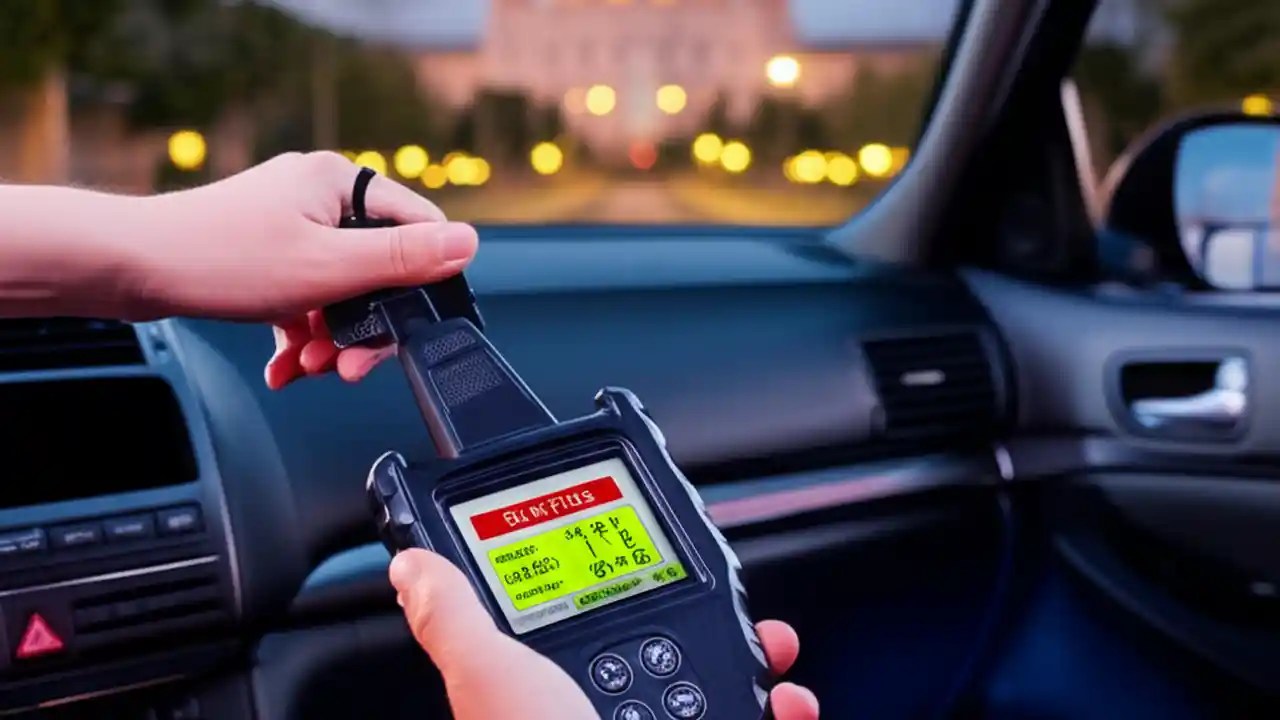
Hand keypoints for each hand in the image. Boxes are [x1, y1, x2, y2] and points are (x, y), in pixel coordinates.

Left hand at [118, 151, 477, 387]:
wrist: (129, 268)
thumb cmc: (219, 258)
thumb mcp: (329, 268)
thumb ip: (403, 260)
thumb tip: (469, 243)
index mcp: (340, 183)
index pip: (416, 228)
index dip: (422, 281)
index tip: (409, 324)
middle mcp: (318, 197)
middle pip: (376, 268)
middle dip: (364, 325)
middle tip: (349, 363)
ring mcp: (290, 225)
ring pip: (340, 291)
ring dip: (330, 337)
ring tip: (309, 367)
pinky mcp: (267, 254)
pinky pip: (305, 297)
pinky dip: (301, 333)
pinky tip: (287, 366)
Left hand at [390, 549, 818, 719]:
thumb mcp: (494, 684)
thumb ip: (456, 627)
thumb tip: (411, 568)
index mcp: (546, 698)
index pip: (582, 632)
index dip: (615, 591)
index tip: (646, 562)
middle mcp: (596, 716)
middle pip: (663, 655)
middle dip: (709, 625)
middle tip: (733, 607)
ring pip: (713, 692)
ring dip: (754, 665)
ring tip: (772, 650)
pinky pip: (745, 719)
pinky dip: (778, 712)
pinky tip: (788, 705)